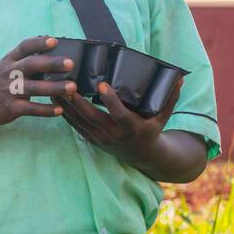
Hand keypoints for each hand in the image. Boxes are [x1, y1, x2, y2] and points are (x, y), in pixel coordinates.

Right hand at [0, 36, 73, 127]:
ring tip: (72, 87)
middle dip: (51, 63)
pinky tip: (59, 110)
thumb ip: (28, 57)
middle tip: (70, 64)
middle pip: (31, 65)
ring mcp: (9, 91)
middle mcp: (9, 73)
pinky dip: (45, 110)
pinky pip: (30, 109)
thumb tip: (52, 41)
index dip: (39, 43)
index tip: (54, 41)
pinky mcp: (10, 108)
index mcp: (10, 60)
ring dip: (54, 88)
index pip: (24, 47)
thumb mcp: (8, 66)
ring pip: (33, 88)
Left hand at [58, 78, 180, 165]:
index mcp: (132, 127)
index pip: (120, 113)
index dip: (110, 100)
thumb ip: (170, 98)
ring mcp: (100, 138)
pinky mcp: (91, 139)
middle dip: (77, 101)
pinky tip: (54, 99)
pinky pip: (74, 125)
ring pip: (79, 121)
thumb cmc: (152, 130)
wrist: (142, 156)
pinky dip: (64, 113)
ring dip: (65, 105)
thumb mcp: (163, 116)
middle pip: (92, 117)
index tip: (101, 84)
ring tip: (53, 87)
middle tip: (66, 83)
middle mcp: (114, 134)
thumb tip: (180, 78)